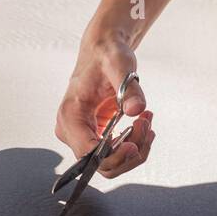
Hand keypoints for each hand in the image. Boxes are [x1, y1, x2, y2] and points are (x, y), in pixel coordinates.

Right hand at [55, 32, 153, 178]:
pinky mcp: (94, 136)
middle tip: (145, 124)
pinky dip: (134, 143)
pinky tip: (143, 124)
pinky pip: (115, 153)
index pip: (88, 154)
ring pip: (112, 163)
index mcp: (70, 116)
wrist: (104, 51)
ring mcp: (82, 136)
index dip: (113, 156)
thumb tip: (136, 109)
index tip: (134, 145)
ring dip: (136, 147)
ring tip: (146, 121)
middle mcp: (71, 131)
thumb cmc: (106, 55)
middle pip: (102, 164)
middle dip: (130, 151)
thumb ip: (129, 88)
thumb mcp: (120, 66)